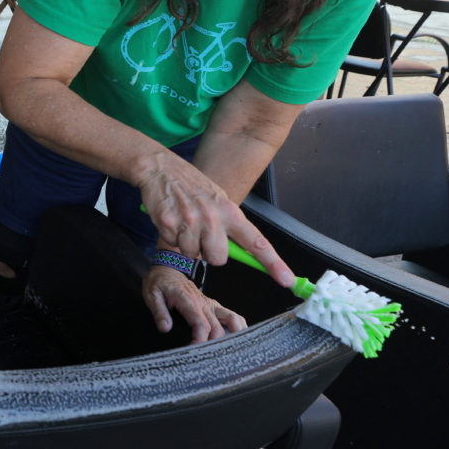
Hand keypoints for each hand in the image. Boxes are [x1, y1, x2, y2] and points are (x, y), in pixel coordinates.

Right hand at [137, 154, 294, 287]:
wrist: (161, 168)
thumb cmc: (191, 185)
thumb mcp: (217, 199)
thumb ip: (227, 224)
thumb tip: (235, 250)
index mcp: (230, 211)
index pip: (256, 242)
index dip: (273, 263)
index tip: (287, 280)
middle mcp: (212, 218)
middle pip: (218, 258)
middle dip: (209, 251)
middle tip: (200, 232)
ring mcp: (190, 221)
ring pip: (193, 254)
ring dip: (187, 244)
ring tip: (183, 221)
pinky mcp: (169, 224)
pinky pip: (172, 245)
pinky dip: (171, 237)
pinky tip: (171, 219)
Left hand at [143, 264, 245, 342]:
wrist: (168, 267)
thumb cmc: (159, 282)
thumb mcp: (152, 295)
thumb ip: (159, 312)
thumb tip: (165, 328)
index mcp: (189, 301)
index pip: (201, 325)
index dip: (200, 341)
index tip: (193, 352)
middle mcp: (203, 303)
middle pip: (218, 329)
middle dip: (214, 346)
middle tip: (207, 358)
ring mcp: (211, 304)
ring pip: (232, 320)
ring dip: (235, 335)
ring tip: (230, 352)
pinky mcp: (213, 306)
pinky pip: (232, 315)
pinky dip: (238, 327)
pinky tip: (237, 339)